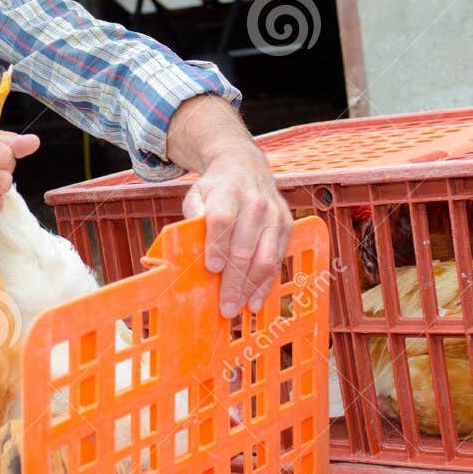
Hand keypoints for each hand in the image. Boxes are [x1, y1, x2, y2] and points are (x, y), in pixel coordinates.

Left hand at [182, 147, 291, 317]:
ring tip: (238, 308)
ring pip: (265, 258)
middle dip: (234, 281)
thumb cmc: (217, 188)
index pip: (223, 220)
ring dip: (251, 287)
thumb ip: (192, 218)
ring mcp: (274, 215)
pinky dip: (266, 283)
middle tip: (225, 306)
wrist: (246, 166)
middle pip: (245, 247)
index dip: (218, 245)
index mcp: (227, 193)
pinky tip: (255, 300)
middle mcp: (254, 204)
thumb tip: (186, 248)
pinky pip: (278, 260)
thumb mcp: (197, 193)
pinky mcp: (286, 225)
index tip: (212, 268)